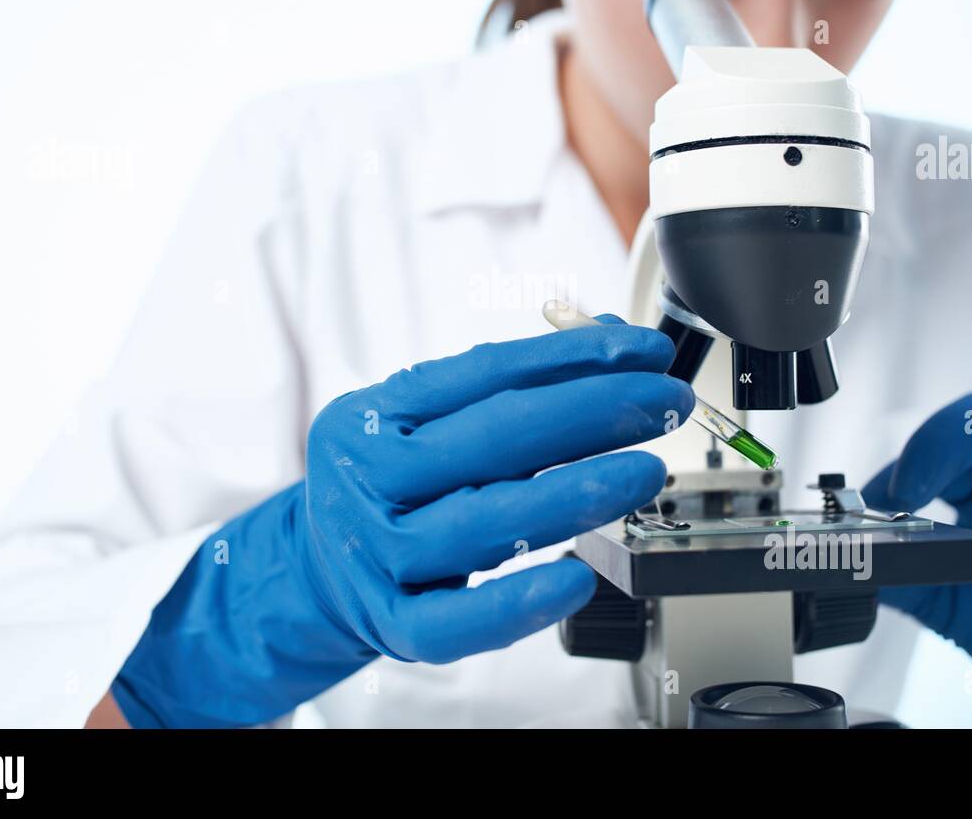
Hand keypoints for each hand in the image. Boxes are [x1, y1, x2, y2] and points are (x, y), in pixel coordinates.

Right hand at [110, 318, 692, 726]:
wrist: (309, 570)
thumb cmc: (383, 486)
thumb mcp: (417, 422)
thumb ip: (498, 390)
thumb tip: (603, 348)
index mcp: (374, 416)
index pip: (483, 375)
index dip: (569, 358)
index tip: (637, 350)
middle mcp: (370, 478)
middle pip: (492, 439)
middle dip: (593, 412)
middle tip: (662, 402)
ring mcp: (377, 554)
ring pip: (483, 522)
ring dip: (576, 493)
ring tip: (644, 470)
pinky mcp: (392, 623)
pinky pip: (455, 621)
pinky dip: (519, 604)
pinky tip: (580, 576)